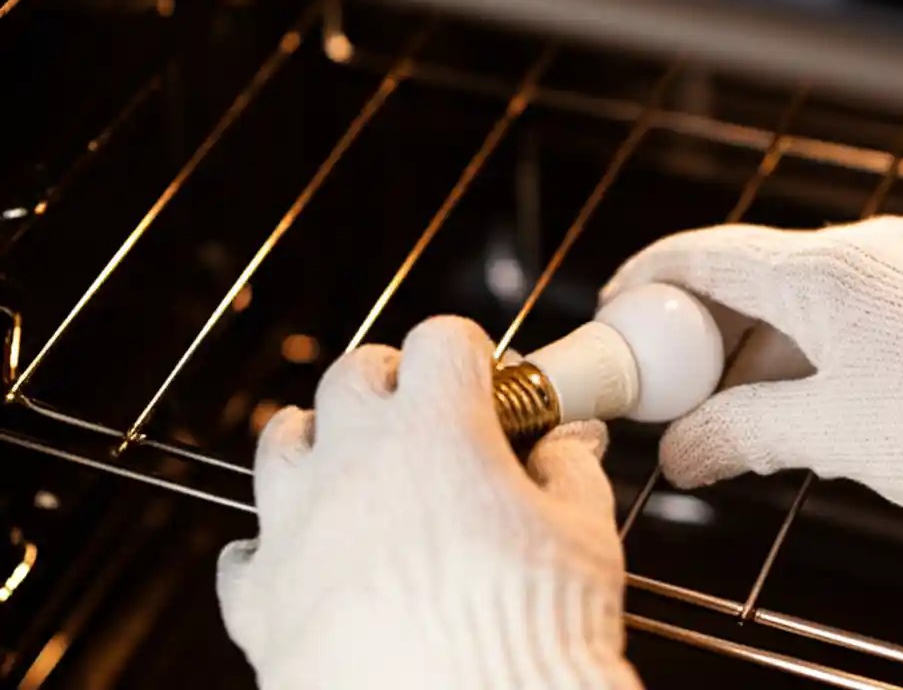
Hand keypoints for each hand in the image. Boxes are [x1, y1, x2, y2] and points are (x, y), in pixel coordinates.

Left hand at [216, 317, 640, 688]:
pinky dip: (275, 544)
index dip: (467, 353)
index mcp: (437, 431)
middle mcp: (356, 461)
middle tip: (418, 408)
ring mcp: (299, 525)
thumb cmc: (534, 630)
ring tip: (347, 457)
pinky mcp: (264, 597)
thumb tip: (568, 447)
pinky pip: (248, 549)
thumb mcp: (584, 537)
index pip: (439, 342)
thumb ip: (570, 472)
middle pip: (352, 373)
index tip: (481, 378)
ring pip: (281, 440)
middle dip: (388, 378)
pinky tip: (305, 555)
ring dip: (315, 435)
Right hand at [603, 216, 902, 553]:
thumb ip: (743, 434)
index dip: (649, 280)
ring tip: (739, 416)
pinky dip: (811, 351)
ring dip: (760, 353)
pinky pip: (850, 312)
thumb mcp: (828, 433)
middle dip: (704, 335)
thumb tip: (682, 454)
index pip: (705, 257)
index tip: (618, 308)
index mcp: (820, 272)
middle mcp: (860, 253)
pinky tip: (809, 405)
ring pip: (803, 302)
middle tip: (674, 386)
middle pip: (751, 280)